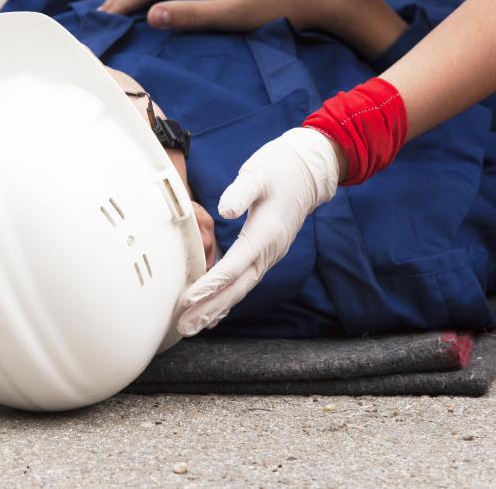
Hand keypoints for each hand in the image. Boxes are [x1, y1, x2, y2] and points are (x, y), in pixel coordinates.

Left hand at [176, 128, 343, 335]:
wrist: (309, 171)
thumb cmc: (280, 168)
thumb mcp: (258, 174)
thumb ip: (241, 192)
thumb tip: (224, 210)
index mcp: (266, 233)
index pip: (234, 265)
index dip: (211, 284)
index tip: (189, 300)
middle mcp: (269, 251)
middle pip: (237, 287)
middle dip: (210, 308)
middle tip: (185, 327)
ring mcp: (269, 254)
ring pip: (241, 288)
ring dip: (217, 309)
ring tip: (193, 327)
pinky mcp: (266, 253)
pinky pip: (245, 281)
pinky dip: (229, 298)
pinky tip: (214, 312)